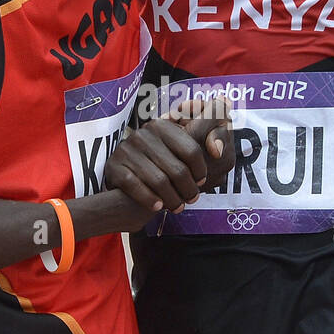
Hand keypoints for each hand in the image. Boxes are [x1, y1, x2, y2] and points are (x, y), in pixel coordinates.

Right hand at [105, 97, 232, 221]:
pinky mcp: (115, 166)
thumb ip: (200, 141)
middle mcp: (144, 134)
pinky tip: (158, 207)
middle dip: (188, 189)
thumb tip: (218, 150)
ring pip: (159, 181)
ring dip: (172, 199)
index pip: (192, 149)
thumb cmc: (157, 162)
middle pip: (178, 169)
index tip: (202, 181)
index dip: (201, 170)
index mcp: (162, 126)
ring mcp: (127, 150)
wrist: (122, 176)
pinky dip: (149, 199)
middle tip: (192, 199)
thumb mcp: (174, 147)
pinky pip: (136, 187)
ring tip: (178, 207)